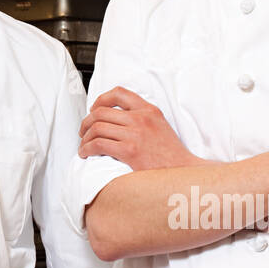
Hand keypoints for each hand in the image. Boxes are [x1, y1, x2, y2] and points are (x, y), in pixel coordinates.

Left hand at [78, 86, 196, 170]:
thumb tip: (117, 120)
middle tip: (84, 132)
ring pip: (97, 127)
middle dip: (87, 122)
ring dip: (85, 137)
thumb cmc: (172, 157)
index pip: (119, 93)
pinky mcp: (130, 151)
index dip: (101, 99)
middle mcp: (142, 118)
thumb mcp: (160, 127)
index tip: (94, 110)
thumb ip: (143, 119)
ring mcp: (136, 134)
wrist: (184, 174)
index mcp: (150, 110)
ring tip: (84, 146)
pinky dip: (87, 148)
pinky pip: (99, 144)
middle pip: (102, 112)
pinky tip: (86, 154)